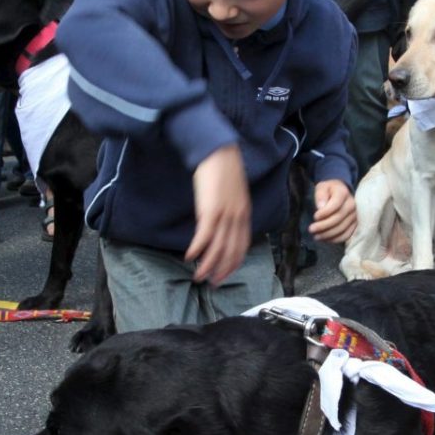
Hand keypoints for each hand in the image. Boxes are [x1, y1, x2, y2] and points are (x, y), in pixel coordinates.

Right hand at [185, 145, 250, 284]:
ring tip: (199, 277)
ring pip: (218, 248)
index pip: (242, 245)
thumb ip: (230, 208)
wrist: (217, 150)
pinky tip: (189, 257)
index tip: (225, 274)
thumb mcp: (232, 192)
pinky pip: (205, 236)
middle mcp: (238, 216)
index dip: (233, 263)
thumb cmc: (222, 169)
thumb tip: (221, 221)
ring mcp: (225, 214)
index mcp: (244, 213)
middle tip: (212, 283)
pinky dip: (198, 249)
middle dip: (222, 270)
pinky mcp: (210, 209)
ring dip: (208, 265)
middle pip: (232, 251)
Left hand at [308, 180, 357, 244]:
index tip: (314, 217)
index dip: (325, 213)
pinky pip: (346, 235)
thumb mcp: (322, 188)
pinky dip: (335, 239)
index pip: (335, 205)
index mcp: (343, 193)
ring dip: (328, 234)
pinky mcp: (355, 224)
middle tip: (311, 229)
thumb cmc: (328, 191)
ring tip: (316, 236)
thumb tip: (321, 207)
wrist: (340, 192)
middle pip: (338, 218)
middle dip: (323, 226)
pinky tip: (325, 239)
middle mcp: (352, 204)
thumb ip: (320, 195)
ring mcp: (355, 215)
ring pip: (342, 228)